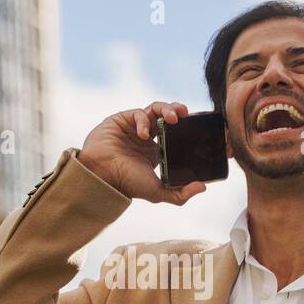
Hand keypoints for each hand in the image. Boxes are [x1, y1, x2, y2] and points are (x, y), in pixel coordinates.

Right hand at [77, 101, 207, 204]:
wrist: (101, 174)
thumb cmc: (126, 183)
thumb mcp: (157, 192)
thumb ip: (180, 194)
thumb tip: (202, 187)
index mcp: (156, 151)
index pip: (175, 134)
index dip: (187, 128)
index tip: (197, 128)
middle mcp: (147, 137)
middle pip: (167, 117)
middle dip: (178, 112)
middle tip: (187, 114)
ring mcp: (135, 127)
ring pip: (156, 109)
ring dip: (167, 109)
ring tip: (173, 117)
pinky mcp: (123, 119)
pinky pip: (139, 113)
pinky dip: (143, 121)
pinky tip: (143, 134)